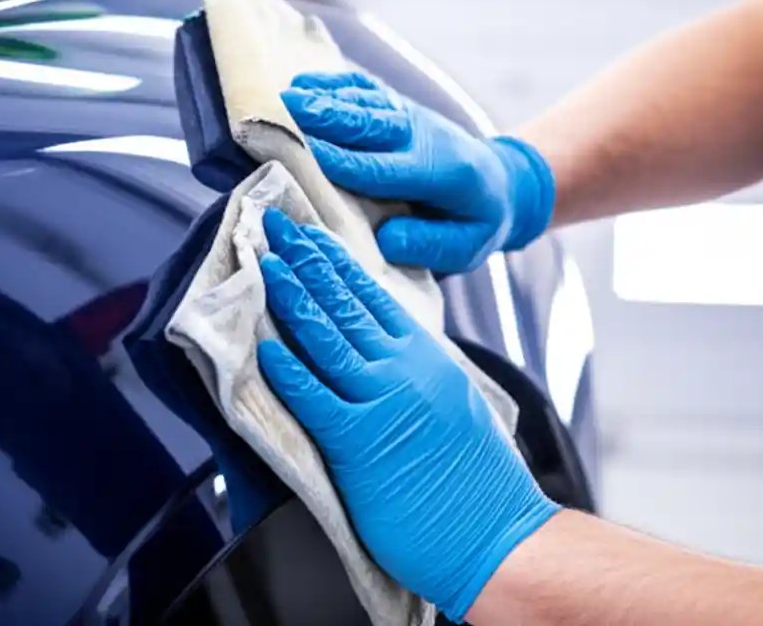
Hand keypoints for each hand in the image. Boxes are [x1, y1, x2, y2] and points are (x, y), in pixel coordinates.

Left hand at [256, 208, 558, 620]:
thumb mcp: (453, 404)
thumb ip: (418, 372)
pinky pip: (315, 398)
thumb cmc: (476, 484)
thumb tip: (382, 352)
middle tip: (274, 226)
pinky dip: (288, 371)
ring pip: (327, 338)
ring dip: (290, 298)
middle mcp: (406, 370)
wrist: (498, 538)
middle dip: (305, 260)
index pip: (372, 296)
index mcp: (427, 358)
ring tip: (264, 266)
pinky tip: (266, 347)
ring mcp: (383, 404)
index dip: (334, 261)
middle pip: (345, 303)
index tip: (308, 233)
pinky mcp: (360, 445)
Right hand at [281, 71, 554, 272]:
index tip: (309, 155)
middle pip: (372, 124)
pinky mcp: (399, 107)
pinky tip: (303, 82)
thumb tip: (385, 237)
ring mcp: (411, 117)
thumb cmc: (476, 221)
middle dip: (329, 117)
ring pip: (366, 101)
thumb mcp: (467, 246)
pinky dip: (334, 84)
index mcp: (442, 174)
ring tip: (287, 95)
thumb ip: (429, 244)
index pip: (385, 168)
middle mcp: (424, 137)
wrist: (503, 181)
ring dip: (325, 97)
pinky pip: (366, 90)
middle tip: (288, 111)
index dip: (346, 162)